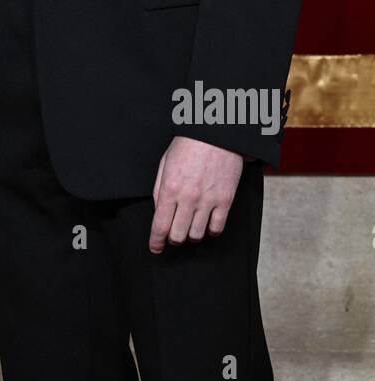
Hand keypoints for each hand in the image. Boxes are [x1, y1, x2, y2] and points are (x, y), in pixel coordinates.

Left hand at [149, 136, 243, 252]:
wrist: (217, 133)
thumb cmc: (188, 145)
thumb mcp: (165, 163)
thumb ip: (159, 189)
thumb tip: (158, 211)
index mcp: (170, 188)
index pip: (160, 226)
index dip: (156, 242)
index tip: (155, 248)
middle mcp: (188, 198)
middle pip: (177, 235)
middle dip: (172, 238)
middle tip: (172, 233)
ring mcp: (208, 201)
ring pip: (196, 235)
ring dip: (190, 235)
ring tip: (189, 226)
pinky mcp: (225, 200)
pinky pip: (217, 228)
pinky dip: (210, 230)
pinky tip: (206, 223)